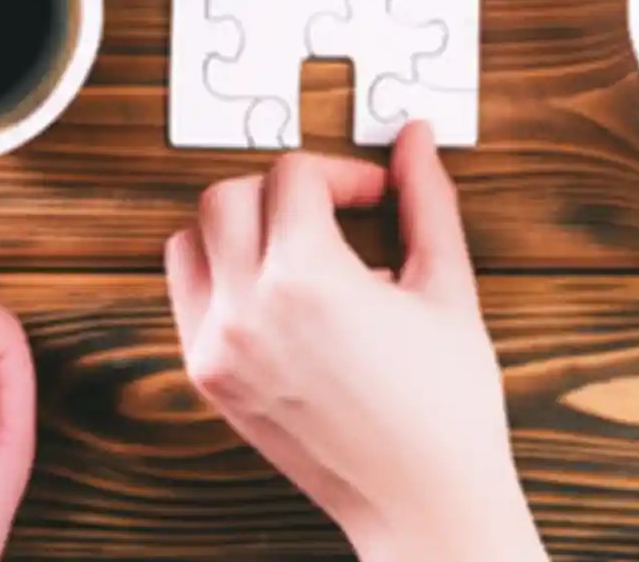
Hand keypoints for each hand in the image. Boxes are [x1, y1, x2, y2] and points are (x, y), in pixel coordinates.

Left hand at [165, 122, 547, 561]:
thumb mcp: (448, 288)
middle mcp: (246, 310)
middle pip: (225, 196)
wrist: (423, 499)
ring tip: (298, 251)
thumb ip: (426, 201)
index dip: (342, 172)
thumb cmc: (446, 404)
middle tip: (332, 212)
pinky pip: (189, 301)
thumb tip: (416, 139)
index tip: (373, 194)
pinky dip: (223, 280)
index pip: (292, 176)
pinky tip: (283, 298)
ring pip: (190, 244)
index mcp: (308, 279)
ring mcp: (218, 350)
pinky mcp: (212, 382)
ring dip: (237, 229)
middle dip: (282, 190)